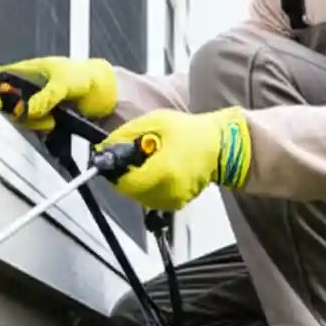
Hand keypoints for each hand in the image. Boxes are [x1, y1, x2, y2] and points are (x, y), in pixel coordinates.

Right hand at [0, 56, 116, 132]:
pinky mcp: (44, 119)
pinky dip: (41, 130)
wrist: (105, 92)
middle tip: (26, 114)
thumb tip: (28, 110)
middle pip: (4, 103)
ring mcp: (35, 105)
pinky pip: (34, 128)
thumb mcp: (65, 82)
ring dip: (31, 123)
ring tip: (50, 122)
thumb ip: (47, 96)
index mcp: (26, 71)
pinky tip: (53, 127)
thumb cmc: (84, 76)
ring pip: (19, 118)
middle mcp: (27, 89)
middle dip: (13, 112)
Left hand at [97, 106, 251, 211]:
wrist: (221, 147)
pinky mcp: (178, 203)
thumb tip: (104, 147)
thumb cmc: (193, 132)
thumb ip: (127, 134)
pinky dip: (149, 186)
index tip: (115, 159)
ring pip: (140, 197)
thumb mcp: (156, 122)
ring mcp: (174, 200)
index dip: (115, 171)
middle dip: (127, 174)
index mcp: (163, 171)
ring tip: (151, 161)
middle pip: (130, 191)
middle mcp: (168, 191)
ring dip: (137, 180)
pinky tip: (159, 170)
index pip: (124, 183)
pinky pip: (152, 199)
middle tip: (137, 156)